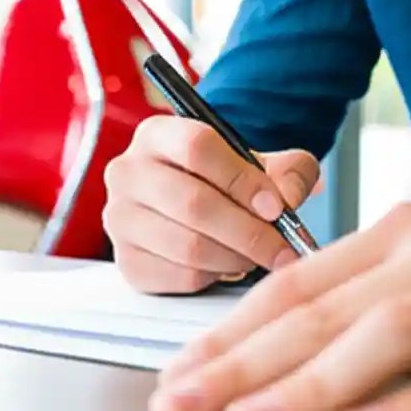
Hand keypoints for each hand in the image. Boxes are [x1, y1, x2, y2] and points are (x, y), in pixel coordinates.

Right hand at [102, 116, 321, 294]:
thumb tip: (287, 200)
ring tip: (256, 256)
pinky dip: (214, 276)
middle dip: (249, 232)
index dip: (242, 179)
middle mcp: (128, 173)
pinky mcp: (126, 261)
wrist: (190, 207)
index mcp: (157, 134)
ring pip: (188, 246)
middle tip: (280, 248)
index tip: (275, 207)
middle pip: (193, 203)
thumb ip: (289, 172)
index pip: (196, 147)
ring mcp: (120, 219)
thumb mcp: (262, 163)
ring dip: (235, 258)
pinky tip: (226, 265)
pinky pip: (179, 276)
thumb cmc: (223, 182)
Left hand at [147, 202, 410, 410]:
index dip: (228, 330)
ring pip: (385, 339)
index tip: (174, 371)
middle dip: (238, 363)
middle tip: (177, 406)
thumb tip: (285, 347)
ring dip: (308, 385)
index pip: (295, 284)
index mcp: (402, 234)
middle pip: (322, 312)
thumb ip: (370, 295)